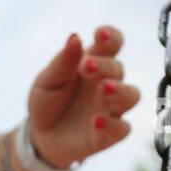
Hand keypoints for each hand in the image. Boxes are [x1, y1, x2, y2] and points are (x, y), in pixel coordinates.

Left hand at [25, 26, 141, 169]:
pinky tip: (96, 122)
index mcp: (93, 63)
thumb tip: (75, 37)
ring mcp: (110, 109)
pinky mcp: (107, 134)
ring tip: (104, 89)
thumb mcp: (46, 81)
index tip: (100, 33)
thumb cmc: (47, 102)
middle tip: (87, 67)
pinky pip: (121, 129)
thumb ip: (62, 61)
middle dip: (106, 66)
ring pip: (130, 96)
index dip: (111, 36)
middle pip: (118, 69)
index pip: (111, 44)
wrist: (39, 136)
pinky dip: (112, 125)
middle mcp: (106, 83)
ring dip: (120, 91)